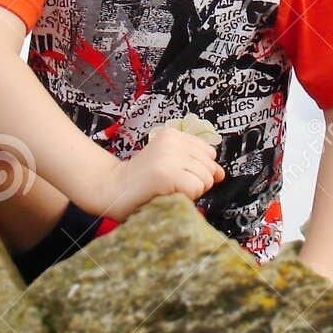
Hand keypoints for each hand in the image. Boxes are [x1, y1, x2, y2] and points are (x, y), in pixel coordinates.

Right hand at [90, 126, 224, 222]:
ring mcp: (169, 157)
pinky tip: (167, 194)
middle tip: (170, 183)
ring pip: (205, 179)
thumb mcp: (171, 164)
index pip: (209, 153)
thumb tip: (221, 174)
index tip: (175, 173)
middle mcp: (172, 141)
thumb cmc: (142, 181)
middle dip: (195, 181)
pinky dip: (186, 197)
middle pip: (209, 167)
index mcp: (173, 135)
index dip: (197, 169)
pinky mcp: (167, 174)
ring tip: (167, 188)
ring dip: (190, 191)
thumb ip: (197, 165)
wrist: (112, 189)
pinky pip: (196, 189)